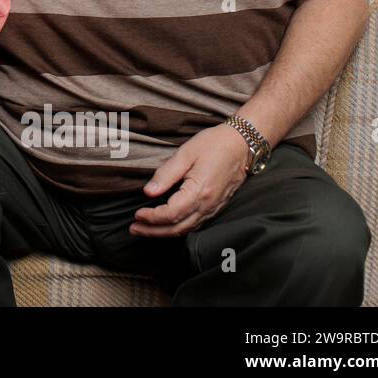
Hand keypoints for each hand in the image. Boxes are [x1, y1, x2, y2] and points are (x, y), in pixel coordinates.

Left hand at [131, 124, 249, 237]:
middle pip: (178, 228)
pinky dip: (179, 228)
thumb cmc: (214, 144)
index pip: (170, 214)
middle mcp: (208, 205)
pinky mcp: (217, 207)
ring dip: (165, 232)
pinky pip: (196, 224)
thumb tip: (148, 192)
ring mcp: (214, 208)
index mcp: (199, 191)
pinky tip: (167, 224)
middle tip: (134, 229)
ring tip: (145, 229)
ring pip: (187, 229)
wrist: (242, 144)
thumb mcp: (185, 153)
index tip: (137, 215)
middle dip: (154, 231)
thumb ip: (165, 174)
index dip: (151, 217)